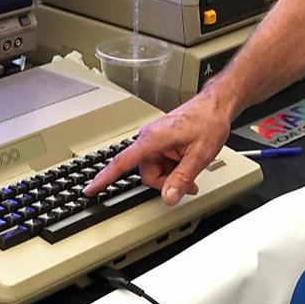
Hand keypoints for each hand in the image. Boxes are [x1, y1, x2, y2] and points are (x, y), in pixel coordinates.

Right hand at [87, 92, 232, 206]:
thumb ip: (182, 178)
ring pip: (154, 171)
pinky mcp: (159, 142)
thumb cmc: (208, 121)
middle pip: (147, 174)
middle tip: (188, 183)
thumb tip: (168, 197)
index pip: (122, 162)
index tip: (90, 189)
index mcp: (152, 139)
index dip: (104, 178)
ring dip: (171, 176)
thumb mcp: (199, 155)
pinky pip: (160, 163)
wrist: (215, 106)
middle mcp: (148, 138)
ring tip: (191, 169)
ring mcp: (154, 140)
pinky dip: (172, 168)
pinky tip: (186, 164)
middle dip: (166, 182)